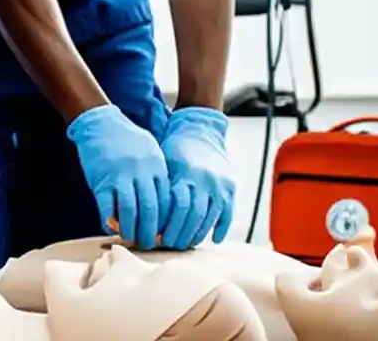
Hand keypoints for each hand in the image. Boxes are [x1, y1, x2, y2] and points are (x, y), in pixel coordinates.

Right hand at [66, 104, 170, 248]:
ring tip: (131, 238)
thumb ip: (157, 173)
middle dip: (151, 231)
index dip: (165, 221)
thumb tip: (161, 203)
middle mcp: (141, 173)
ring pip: (131, 212)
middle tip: (149, 243)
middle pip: (151, 210)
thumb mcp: (150, 150)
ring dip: (131, 230)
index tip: (164, 232)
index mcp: (156, 166)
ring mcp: (120, 177)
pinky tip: (110, 228)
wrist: (100, 122)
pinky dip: (109, 222)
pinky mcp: (101, 181)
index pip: (166, 201)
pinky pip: (107, 208)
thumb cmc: (126, 137)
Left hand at [160, 107, 234, 249]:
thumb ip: (160, 188)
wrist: (200, 131)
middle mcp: (205, 180)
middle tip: (170, 245)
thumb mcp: (163, 163)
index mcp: (186, 173)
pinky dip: (221, 228)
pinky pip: (228, 213)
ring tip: (185, 244)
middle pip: (193, 216)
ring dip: (197, 234)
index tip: (158, 236)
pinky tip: (213, 239)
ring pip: (210, 218)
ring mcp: (220, 185)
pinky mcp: (230, 188)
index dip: (168, 224)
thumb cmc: (175, 149)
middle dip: (180, 234)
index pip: (177, 207)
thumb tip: (146, 216)